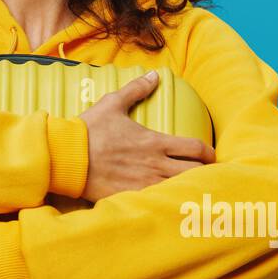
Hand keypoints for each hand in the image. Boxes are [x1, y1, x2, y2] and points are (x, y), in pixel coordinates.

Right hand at [79, 70, 215, 200]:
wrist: (68, 156)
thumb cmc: (90, 130)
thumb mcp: (112, 104)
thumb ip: (136, 89)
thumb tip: (155, 76)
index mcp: (155, 142)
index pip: (196, 148)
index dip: (209, 153)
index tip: (209, 156)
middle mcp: (155, 164)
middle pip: (195, 173)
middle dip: (205, 173)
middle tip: (205, 173)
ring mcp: (145, 183)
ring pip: (181, 190)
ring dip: (188, 188)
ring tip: (190, 188)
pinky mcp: (132, 197)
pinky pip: (159, 202)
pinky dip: (168, 201)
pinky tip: (169, 201)